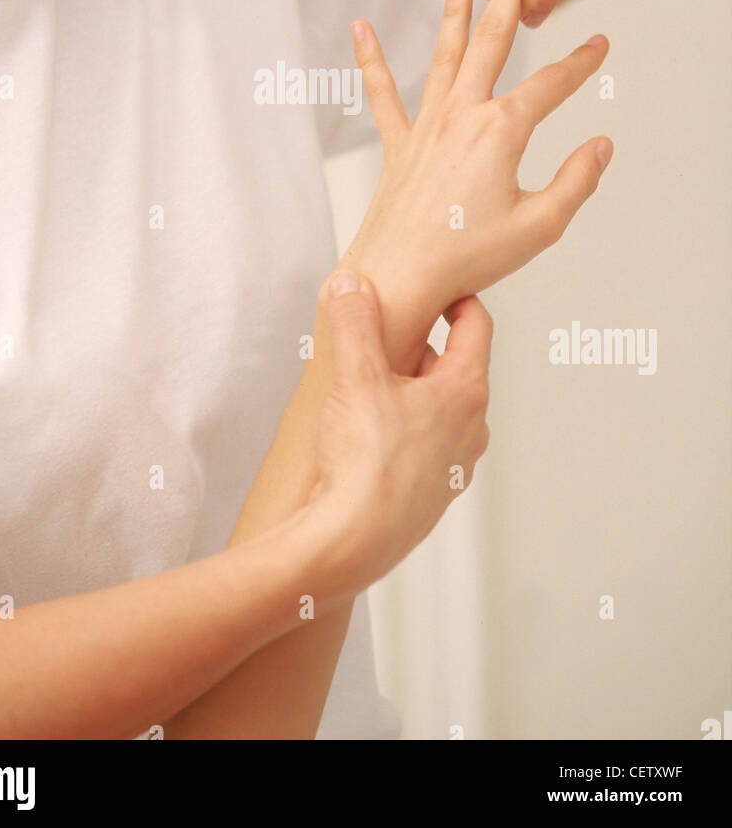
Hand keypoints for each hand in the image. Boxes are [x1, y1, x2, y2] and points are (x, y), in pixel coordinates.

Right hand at [311, 272, 491, 592]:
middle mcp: (471, 429)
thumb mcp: (356, 376)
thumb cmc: (364, 463)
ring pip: (437, 410)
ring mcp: (455, 466)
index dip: (457, 299)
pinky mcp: (433, 496)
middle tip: (383, 337)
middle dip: (419, 348)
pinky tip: (366, 436)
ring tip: (367, 388)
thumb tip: (352, 285)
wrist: (351, 542)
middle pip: (454, 368)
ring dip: (409, 393)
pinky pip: (424, 446)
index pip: (477, 326)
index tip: (436, 290)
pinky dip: (402, 430)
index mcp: (465, 393)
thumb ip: (355, 322)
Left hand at [334, 0, 610, 376]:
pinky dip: (370, 59)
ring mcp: (427, 127)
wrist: (399, 277)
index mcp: (500, 131)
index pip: (551, 85)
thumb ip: (576, 181)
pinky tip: (359, 28)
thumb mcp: (541, 225)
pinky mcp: (400, 145)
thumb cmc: (466, 257)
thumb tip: (601, 146)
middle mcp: (461, 116)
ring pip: (445, 55)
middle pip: (493, 44)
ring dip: (456, 13)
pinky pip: (382, 92)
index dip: (581, 62)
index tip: (599, 44)